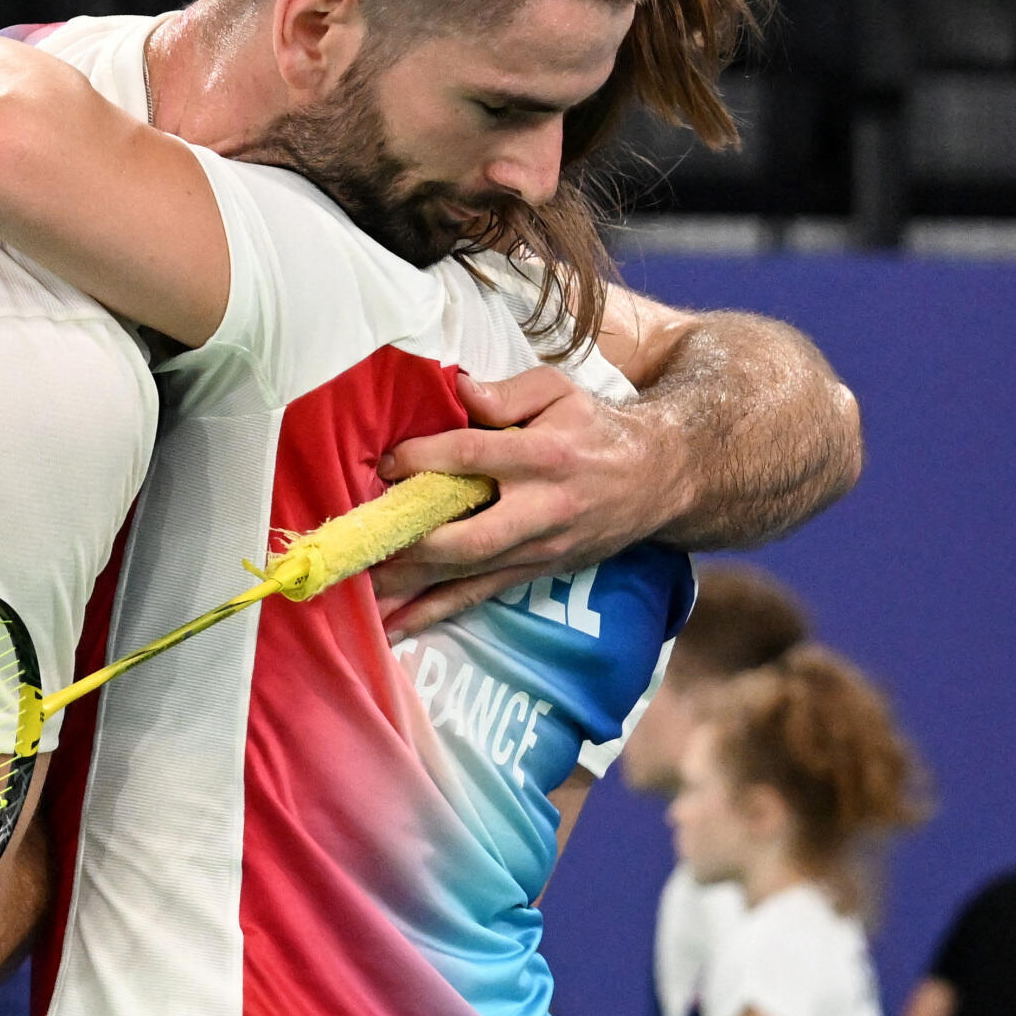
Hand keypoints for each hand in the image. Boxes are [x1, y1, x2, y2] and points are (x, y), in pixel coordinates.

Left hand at [372, 366, 693, 637]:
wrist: (657, 478)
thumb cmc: (595, 428)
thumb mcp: (560, 391)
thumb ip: (507, 391)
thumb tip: (457, 389)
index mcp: (543, 456)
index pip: (472, 456)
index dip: (424, 460)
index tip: (385, 464)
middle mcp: (540, 509)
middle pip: (468, 535)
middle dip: (412, 542)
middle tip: (364, 540)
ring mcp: (538, 550)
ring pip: (467, 574)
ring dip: (411, 586)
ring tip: (359, 594)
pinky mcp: (534, 573)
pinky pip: (478, 596)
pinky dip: (434, 613)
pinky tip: (395, 626)